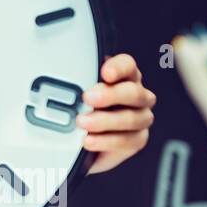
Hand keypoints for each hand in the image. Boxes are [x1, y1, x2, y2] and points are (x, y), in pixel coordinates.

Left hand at [78, 53, 154, 174]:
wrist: (83, 137)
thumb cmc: (81, 106)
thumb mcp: (77, 90)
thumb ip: (79, 81)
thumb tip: (66, 79)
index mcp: (125, 76)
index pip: (128, 65)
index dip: (118, 67)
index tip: (105, 73)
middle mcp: (137, 95)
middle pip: (133, 92)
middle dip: (110, 95)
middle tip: (88, 98)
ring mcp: (140, 117)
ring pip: (132, 119)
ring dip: (105, 121)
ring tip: (82, 122)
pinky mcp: (137, 139)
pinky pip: (128, 141)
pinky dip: (107, 141)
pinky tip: (90, 140)